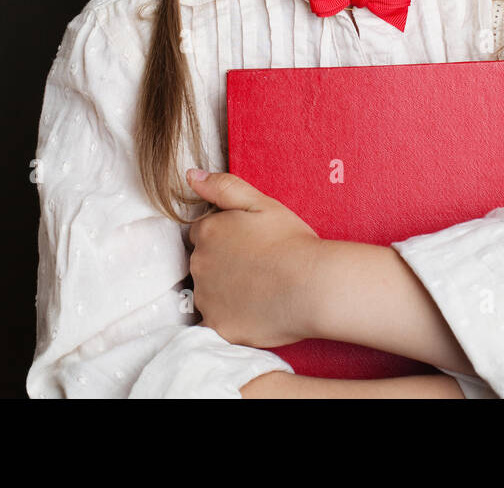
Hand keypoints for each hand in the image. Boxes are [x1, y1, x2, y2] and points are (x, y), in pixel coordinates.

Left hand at [185, 169, 322, 348]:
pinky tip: (252, 312)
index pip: (201, 233)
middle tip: (256, 267)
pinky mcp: (218, 327)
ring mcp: (206, 298)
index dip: (224, 238)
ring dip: (223, 292)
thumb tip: (191, 175)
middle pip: (202, 263)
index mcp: (207, 232)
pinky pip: (215, 323)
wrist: (312, 285)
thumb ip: (223, 187)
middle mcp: (199, 264)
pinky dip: (228, 318)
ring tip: (258, 290)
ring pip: (207, 294)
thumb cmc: (291, 241)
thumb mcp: (260, 202)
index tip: (247, 245)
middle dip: (221, 264)